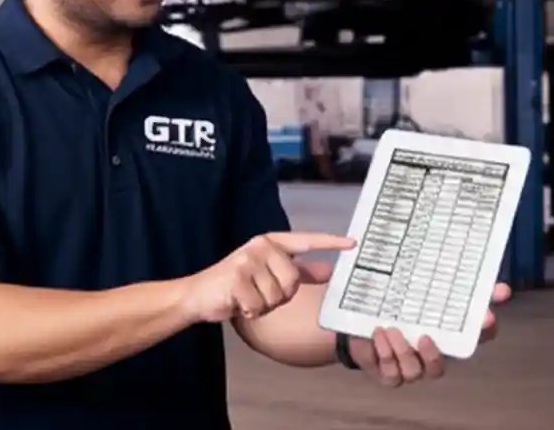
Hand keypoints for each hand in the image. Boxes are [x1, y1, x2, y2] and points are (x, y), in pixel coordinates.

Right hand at [184, 231, 354, 323]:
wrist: (199, 294)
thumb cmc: (238, 284)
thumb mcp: (269, 274)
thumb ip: (299, 271)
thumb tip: (328, 269)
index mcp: (271, 242)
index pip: (306, 240)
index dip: (330, 243)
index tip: (353, 243)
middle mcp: (261, 246)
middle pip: (293, 280)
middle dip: (280, 296)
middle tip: (260, 293)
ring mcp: (247, 260)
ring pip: (277, 296)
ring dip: (264, 305)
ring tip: (248, 297)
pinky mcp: (236, 277)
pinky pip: (259, 305)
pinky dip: (251, 312)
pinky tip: (239, 304)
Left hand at [348, 283, 510, 386]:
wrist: (363, 318)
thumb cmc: (399, 303)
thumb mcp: (420, 287)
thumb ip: (448, 281)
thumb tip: (493, 283)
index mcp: (447, 335)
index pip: (477, 336)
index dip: (486, 328)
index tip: (488, 315)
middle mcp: (431, 356)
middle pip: (441, 366)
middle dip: (434, 355)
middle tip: (426, 337)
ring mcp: (409, 368)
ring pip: (414, 372)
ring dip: (402, 353)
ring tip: (391, 329)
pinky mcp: (388, 373)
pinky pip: (390, 372)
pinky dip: (384, 353)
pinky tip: (379, 333)